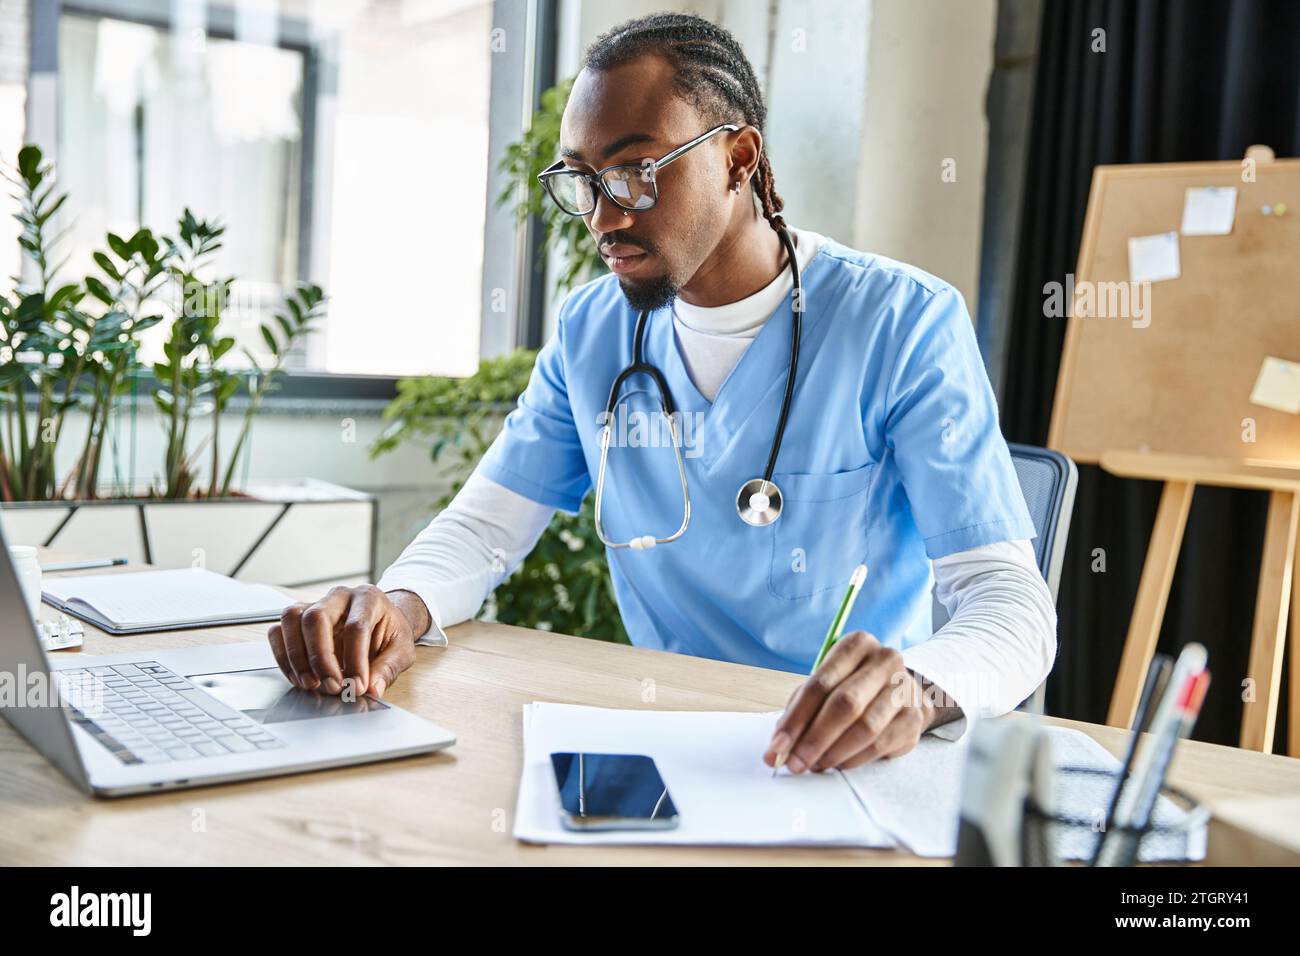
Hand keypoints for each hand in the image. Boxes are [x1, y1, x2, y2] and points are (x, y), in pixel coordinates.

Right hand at [267, 585, 426, 697]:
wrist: (382, 621)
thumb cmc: (389, 632)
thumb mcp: (402, 650)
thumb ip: (388, 668)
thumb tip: (373, 689)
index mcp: (369, 598)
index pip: (357, 626)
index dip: (355, 660)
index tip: (357, 687)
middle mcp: (339, 596)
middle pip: (316, 617)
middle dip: (320, 657)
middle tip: (331, 686)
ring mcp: (315, 604)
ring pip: (291, 619)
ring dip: (296, 656)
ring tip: (311, 684)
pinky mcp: (298, 618)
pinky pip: (279, 631)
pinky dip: (283, 656)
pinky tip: (299, 677)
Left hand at [763, 631, 938, 772]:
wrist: (901, 693)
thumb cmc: (854, 686)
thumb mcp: (827, 685)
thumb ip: (801, 710)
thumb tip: (778, 747)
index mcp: (857, 645)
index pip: (820, 684)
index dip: (796, 718)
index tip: (777, 745)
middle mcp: (885, 661)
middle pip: (844, 705)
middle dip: (814, 739)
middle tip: (794, 762)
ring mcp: (904, 688)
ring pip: (864, 728)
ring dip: (833, 753)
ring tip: (814, 765)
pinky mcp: (914, 717)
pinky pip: (879, 745)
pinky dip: (853, 759)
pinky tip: (838, 764)